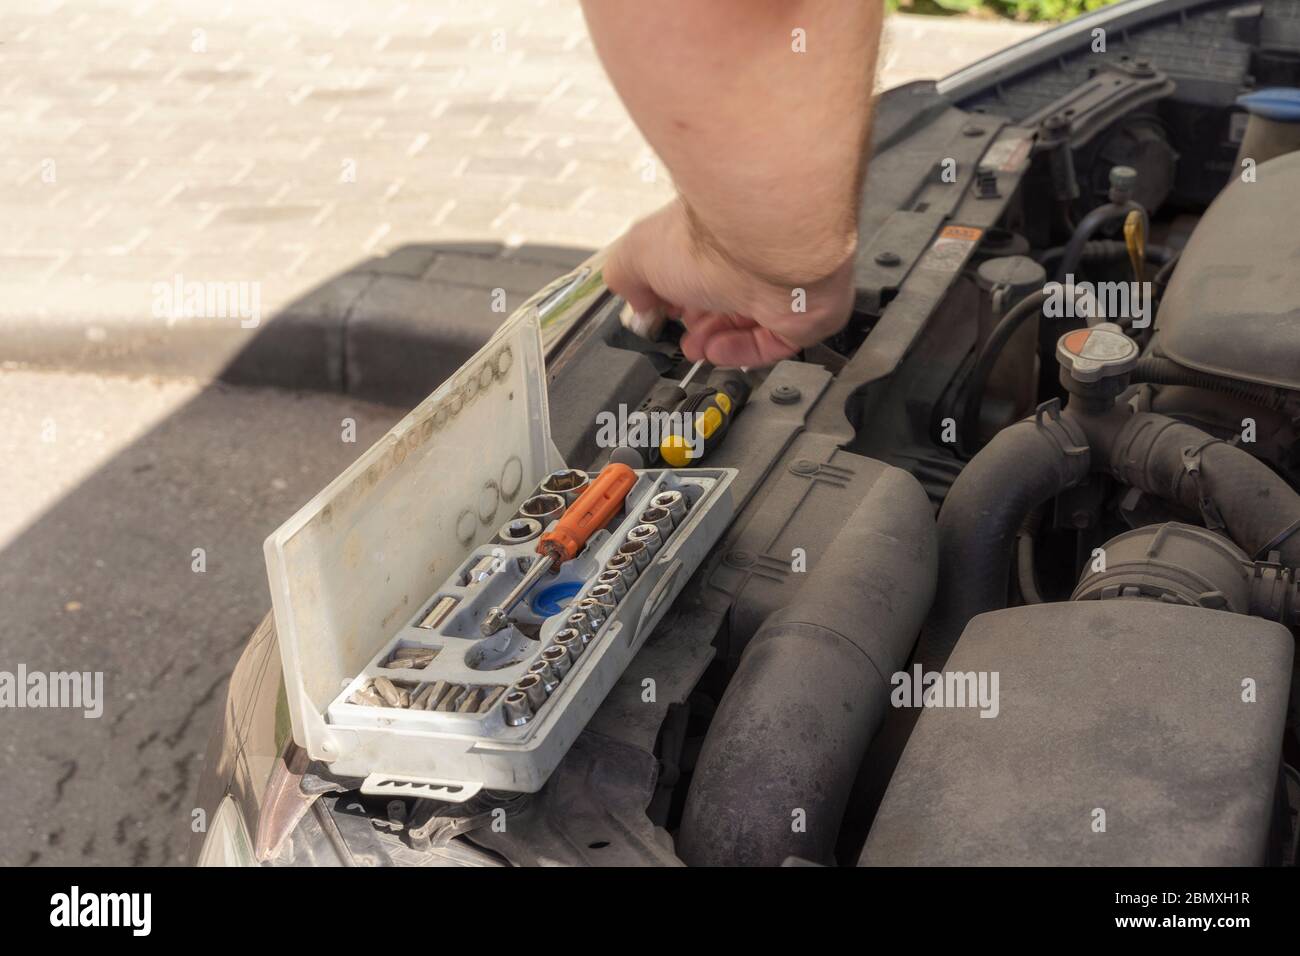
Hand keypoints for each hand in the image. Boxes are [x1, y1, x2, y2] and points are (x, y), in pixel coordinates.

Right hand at [603, 199, 856, 367]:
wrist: (765, 251)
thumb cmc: (709, 240)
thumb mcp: (638, 254)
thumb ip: (626, 276)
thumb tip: (634, 298)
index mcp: (716, 230)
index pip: (697, 262)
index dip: (676, 291)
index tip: (660, 311)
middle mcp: (752, 252)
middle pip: (724, 294)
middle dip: (696, 321)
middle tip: (679, 335)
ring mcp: (781, 282)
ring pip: (749, 319)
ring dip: (715, 338)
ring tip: (694, 348)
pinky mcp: (803, 313)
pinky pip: (773, 340)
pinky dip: (742, 349)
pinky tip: (717, 350)